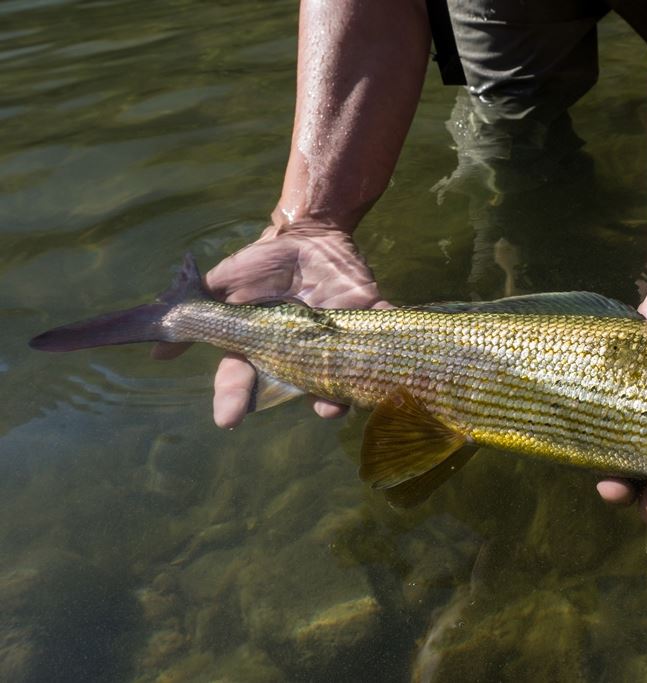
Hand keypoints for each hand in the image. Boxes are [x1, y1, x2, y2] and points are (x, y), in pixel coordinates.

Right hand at [152, 224, 388, 426]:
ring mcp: (338, 337)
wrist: (308, 233)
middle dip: (310, 400)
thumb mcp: (225, 284)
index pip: (244, 377)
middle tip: (316, 410)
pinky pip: (386, 331)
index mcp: (265, 345)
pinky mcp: (369, 317)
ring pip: (346, 372)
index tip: (228, 418)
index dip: (234, 397)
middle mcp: (303, 351)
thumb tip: (156, 353)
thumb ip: (199, 316)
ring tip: (344, 399)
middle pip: (303, 385)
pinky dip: (392, 338)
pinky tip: (392, 350)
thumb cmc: (263, 263)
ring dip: (348, 388)